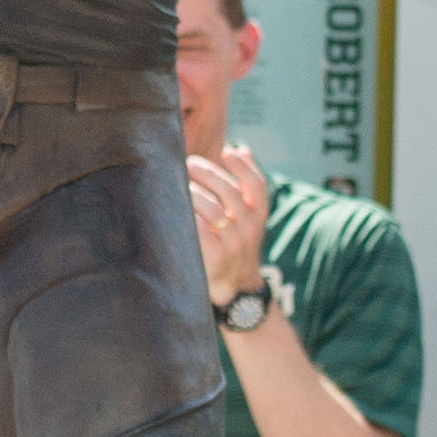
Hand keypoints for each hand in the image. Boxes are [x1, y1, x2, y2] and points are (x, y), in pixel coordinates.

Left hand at [189, 144, 268, 307]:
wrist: (236, 287)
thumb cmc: (236, 241)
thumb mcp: (248, 216)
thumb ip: (244, 186)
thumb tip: (241, 148)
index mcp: (259, 215)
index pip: (258, 185)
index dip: (244, 166)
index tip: (227, 150)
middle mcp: (250, 228)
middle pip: (230, 192)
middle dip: (207, 173)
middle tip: (189, 163)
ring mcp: (233, 244)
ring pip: (212, 209)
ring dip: (192, 192)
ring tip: (178, 184)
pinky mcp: (216, 258)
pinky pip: (200, 231)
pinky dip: (189, 216)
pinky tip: (176, 207)